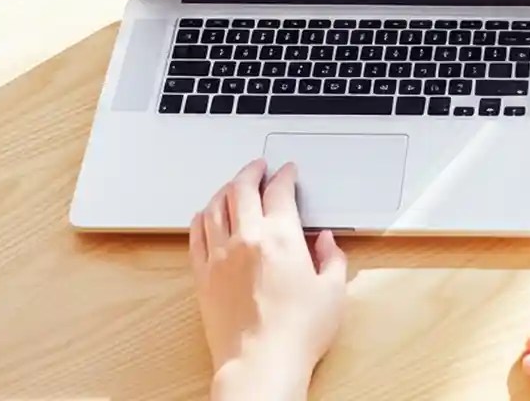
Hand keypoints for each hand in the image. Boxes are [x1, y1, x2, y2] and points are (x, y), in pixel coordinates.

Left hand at [190, 159, 347, 400]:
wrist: (261, 363)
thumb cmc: (298, 332)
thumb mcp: (333, 291)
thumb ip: (332, 258)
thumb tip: (326, 241)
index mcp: (281, 238)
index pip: (279, 191)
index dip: (285, 176)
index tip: (288, 172)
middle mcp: (246, 239)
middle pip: (242, 190)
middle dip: (251, 172)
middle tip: (259, 167)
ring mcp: (220, 257)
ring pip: (215, 207)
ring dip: (225, 189)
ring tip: (234, 185)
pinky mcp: (203, 276)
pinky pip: (196, 234)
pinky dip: (202, 217)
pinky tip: (207, 214)